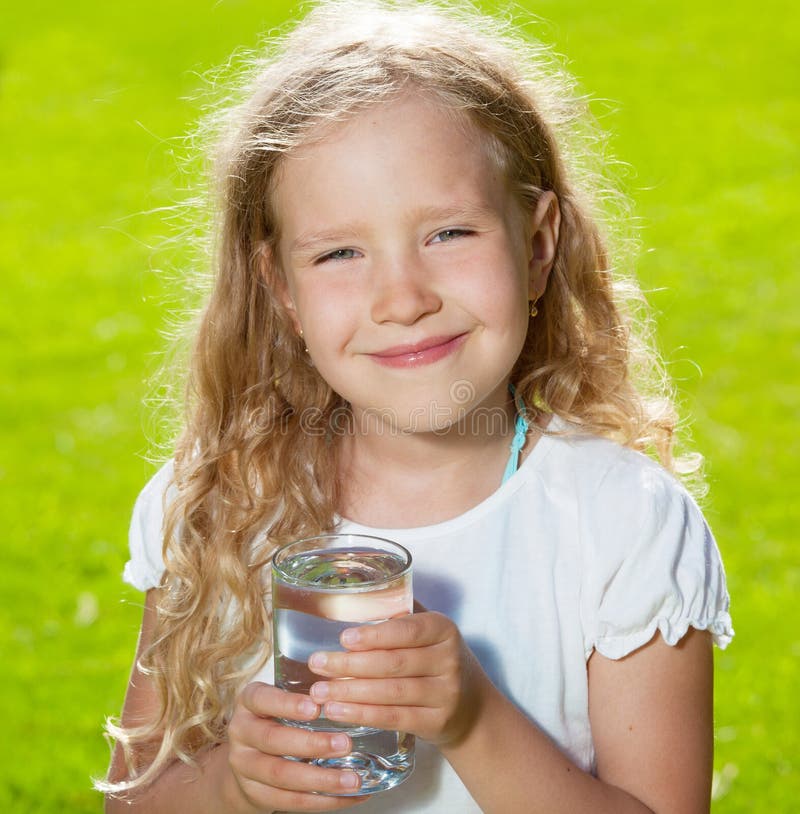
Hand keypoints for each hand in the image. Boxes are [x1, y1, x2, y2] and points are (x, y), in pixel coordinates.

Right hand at [226, 681, 366, 811]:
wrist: (249, 755)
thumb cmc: (278, 715)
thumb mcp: (285, 696)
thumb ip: (310, 690)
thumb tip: (348, 685)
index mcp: (249, 702)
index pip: (263, 699)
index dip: (288, 704)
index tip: (316, 708)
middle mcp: (241, 732)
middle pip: (273, 740)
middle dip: (312, 744)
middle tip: (345, 744)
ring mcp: (244, 765)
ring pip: (281, 775)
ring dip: (320, 779)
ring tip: (352, 779)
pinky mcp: (254, 793)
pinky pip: (288, 801)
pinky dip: (320, 801)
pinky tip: (347, 796)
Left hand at [307, 611, 484, 747]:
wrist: (472, 707)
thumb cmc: (436, 660)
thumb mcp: (429, 633)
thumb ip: (399, 616)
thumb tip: (353, 598)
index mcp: (444, 629)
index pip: (408, 630)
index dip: (375, 635)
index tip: (344, 638)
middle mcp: (448, 660)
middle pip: (394, 662)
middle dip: (350, 664)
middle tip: (318, 664)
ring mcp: (445, 694)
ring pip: (392, 692)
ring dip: (350, 692)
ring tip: (320, 692)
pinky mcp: (437, 723)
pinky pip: (395, 718)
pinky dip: (363, 715)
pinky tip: (338, 711)